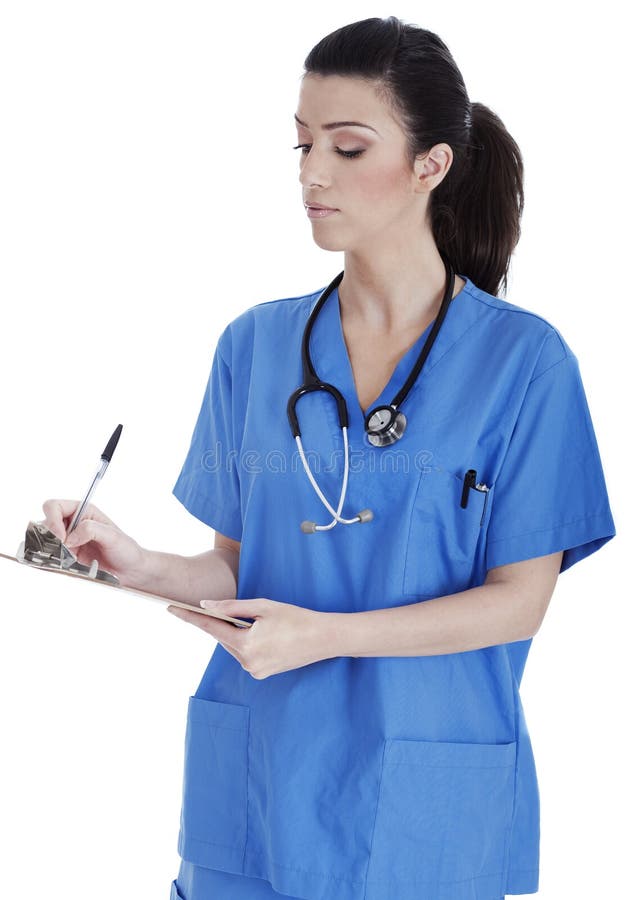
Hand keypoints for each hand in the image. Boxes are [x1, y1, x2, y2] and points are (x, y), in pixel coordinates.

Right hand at [40, 498, 147, 587]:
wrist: (130, 571)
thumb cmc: (126, 549)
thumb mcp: (113, 536)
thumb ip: (91, 530)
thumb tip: (70, 537)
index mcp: (82, 512)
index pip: (54, 507)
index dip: (52, 520)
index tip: (61, 537)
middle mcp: (71, 525)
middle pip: (44, 525)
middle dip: (50, 538)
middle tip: (64, 551)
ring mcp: (67, 542)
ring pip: (43, 543)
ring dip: (51, 552)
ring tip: (69, 560)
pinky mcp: (66, 558)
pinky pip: (49, 559)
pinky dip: (52, 564)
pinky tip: (65, 567)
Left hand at [166, 597, 335, 678]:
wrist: (323, 638)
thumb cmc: (295, 618)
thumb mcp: (263, 607)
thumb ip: (232, 606)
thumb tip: (206, 605)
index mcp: (245, 645)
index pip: (211, 628)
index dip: (190, 617)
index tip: (171, 608)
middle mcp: (247, 662)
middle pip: (223, 638)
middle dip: (221, 622)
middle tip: (218, 607)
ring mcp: (255, 670)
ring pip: (235, 646)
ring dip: (237, 633)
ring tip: (256, 620)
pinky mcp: (262, 673)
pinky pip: (246, 654)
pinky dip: (247, 642)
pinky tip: (264, 633)